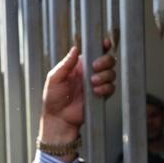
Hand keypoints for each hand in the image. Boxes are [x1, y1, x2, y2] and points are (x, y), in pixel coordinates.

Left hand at [37, 39, 116, 162]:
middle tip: (95, 67)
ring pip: (111, 73)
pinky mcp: (101, 95)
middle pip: (107, 60)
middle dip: (105, 61)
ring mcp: (96, 84)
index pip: (94, 51)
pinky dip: (106, 88)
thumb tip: (75, 49)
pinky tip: (96, 91)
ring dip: (105, 76)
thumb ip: (66, 64)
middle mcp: (90, 72)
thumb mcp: (54, 78)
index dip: (102, 46)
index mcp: (79, 65)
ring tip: (93, 82)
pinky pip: (111, 88)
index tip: (105, 44)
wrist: (58, 118)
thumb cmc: (53, 99)